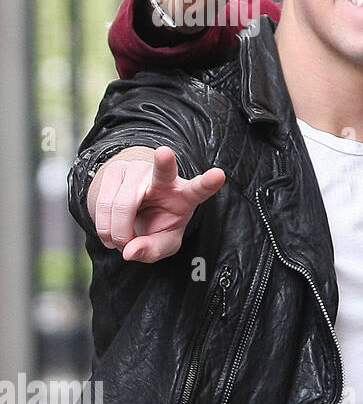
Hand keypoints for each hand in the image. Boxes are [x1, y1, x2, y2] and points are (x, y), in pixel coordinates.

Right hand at [88, 147, 225, 261]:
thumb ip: (153, 250)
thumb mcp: (163, 242)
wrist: (132, 210)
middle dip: (165, 162)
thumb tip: (130, 251)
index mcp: (185, 195)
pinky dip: (104, 228)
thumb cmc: (156, 224)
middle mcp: (164, 179)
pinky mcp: (115, 172)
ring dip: (117, 234)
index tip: (219, 174)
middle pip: (164, 171)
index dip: (208, 183)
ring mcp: (138, 171)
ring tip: (122, 241)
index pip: (199, 189)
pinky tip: (111, 234)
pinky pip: (102, 204)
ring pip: (122, 204)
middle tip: (165, 153)